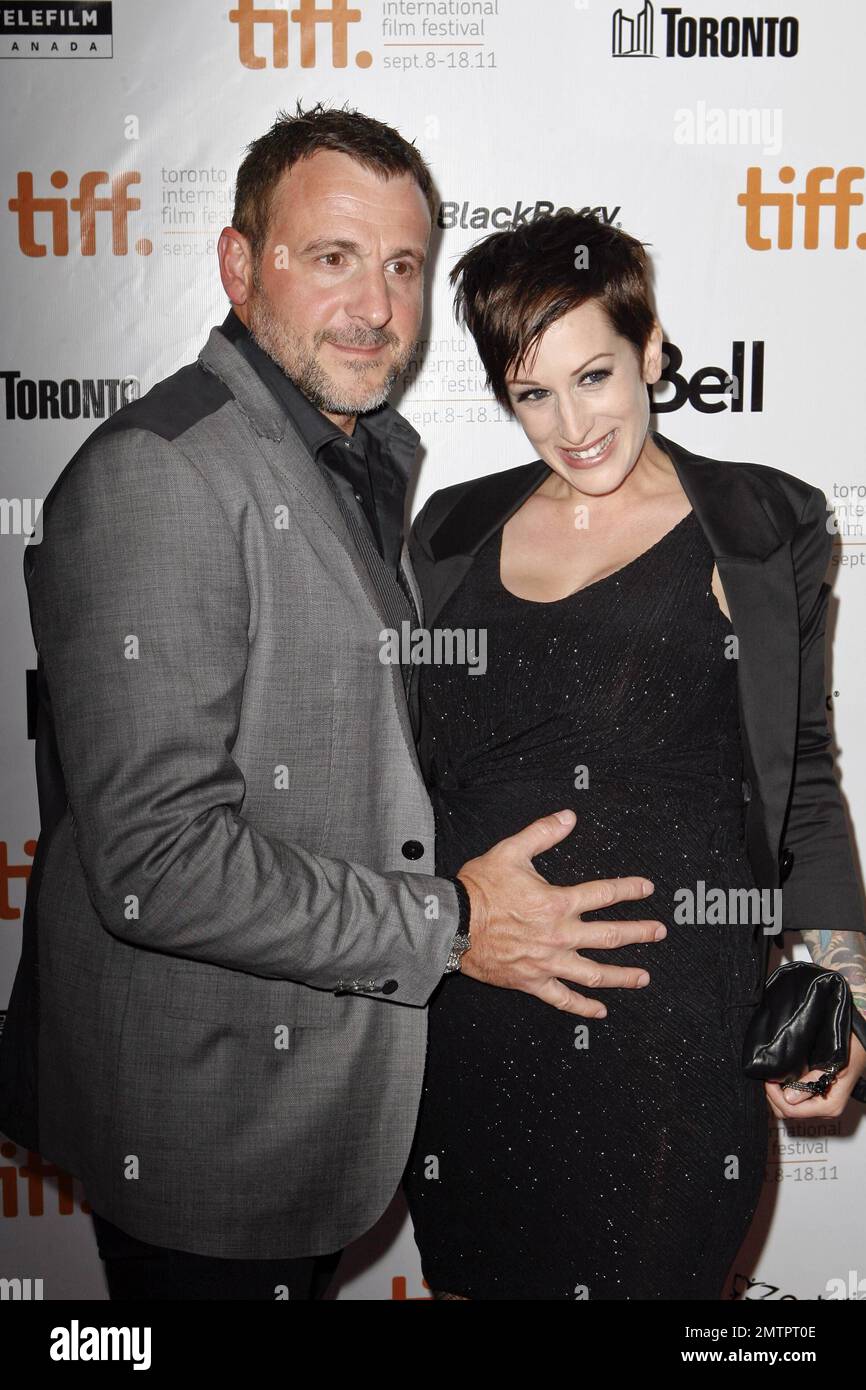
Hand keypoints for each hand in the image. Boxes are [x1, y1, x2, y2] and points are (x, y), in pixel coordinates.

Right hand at [456, 808, 665, 1017]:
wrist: (452, 924)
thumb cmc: (479, 888)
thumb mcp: (510, 851)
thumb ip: (542, 834)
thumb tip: (568, 817)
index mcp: (557, 902)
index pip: (604, 894)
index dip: (629, 889)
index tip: (647, 889)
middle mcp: (559, 934)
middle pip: (610, 936)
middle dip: (639, 933)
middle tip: (659, 932)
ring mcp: (548, 962)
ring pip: (594, 973)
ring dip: (622, 975)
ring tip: (643, 977)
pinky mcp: (533, 981)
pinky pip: (563, 999)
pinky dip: (583, 1006)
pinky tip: (600, 1010)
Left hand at [764, 1033, 865, 1119]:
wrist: (862, 1043)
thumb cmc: (852, 1051)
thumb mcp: (831, 1065)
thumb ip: (811, 1083)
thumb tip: (790, 1097)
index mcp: (829, 1105)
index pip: (792, 1111)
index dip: (775, 1096)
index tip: (769, 1080)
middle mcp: (825, 1109)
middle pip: (789, 1113)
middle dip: (775, 1097)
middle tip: (769, 1078)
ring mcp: (821, 1104)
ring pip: (791, 1109)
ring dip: (779, 1095)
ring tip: (775, 1078)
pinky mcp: (818, 1097)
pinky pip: (797, 1101)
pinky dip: (786, 1092)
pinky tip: (783, 1080)